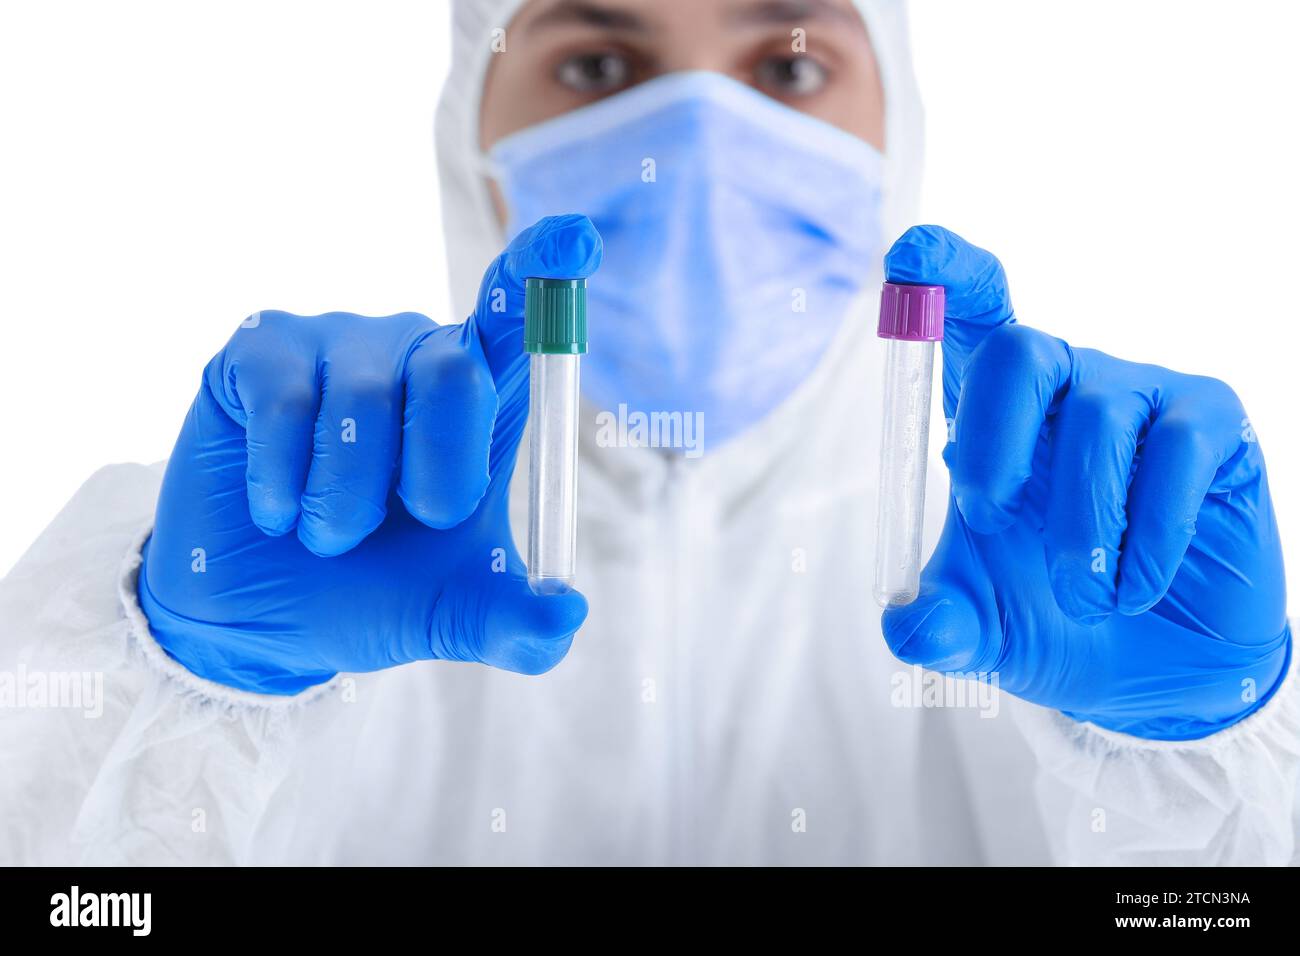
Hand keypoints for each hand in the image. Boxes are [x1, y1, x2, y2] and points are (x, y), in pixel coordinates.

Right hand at [138, 215, 602, 693]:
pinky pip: (285, 402)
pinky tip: (275, 510)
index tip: (575, 238)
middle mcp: (416, 353)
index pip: (516, 321)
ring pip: (361, 400)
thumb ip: (512, 621)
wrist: (258, 618)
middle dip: (436, 475)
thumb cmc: (370, 595)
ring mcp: (336, 345)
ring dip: (344, 500)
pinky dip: (283, 481)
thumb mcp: (448, 616)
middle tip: (416, 525)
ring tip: (326, 535)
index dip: (542, 273)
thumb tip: (566, 618)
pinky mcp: (259, 351)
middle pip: (453, 369)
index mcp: (479, 401)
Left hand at [880, 225, 1290, 739]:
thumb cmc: (1055, 619)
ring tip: (1081, 598)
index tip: (910, 255)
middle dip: (993, 437)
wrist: (1155, 670)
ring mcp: (1144, 398)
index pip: (971, 316)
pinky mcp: (1215, 427)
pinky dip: (1147, 537)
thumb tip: (909, 628)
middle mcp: (1067, 386)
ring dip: (1078, 527)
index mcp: (997, 413)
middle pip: (1021, 349)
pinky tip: (1136, 589)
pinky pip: (1177, 456)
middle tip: (992, 521)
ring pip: (1097, 419)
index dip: (944, 276)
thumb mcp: (980, 627)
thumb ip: (935, 625)